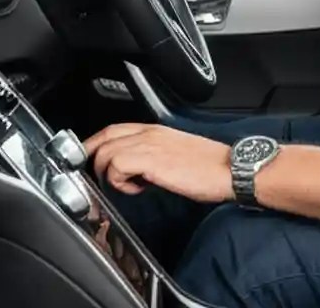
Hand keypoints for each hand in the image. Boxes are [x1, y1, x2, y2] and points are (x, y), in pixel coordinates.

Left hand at [84, 123, 232, 202]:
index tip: (89, 160)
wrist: (231, 169)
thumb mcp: (176, 154)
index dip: (95, 144)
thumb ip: (153, 157)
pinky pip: (117, 167)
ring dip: (109, 173)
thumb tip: (136, 172)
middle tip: (99, 178)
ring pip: (106, 152)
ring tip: (128, 186)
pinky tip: (138, 189)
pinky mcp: (150, 160)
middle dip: (93, 159)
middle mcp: (149, 133)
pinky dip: (120, 182)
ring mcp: (148, 144)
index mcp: (154, 130)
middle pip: (104, 137)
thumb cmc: (210, 167)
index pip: (113, 129)